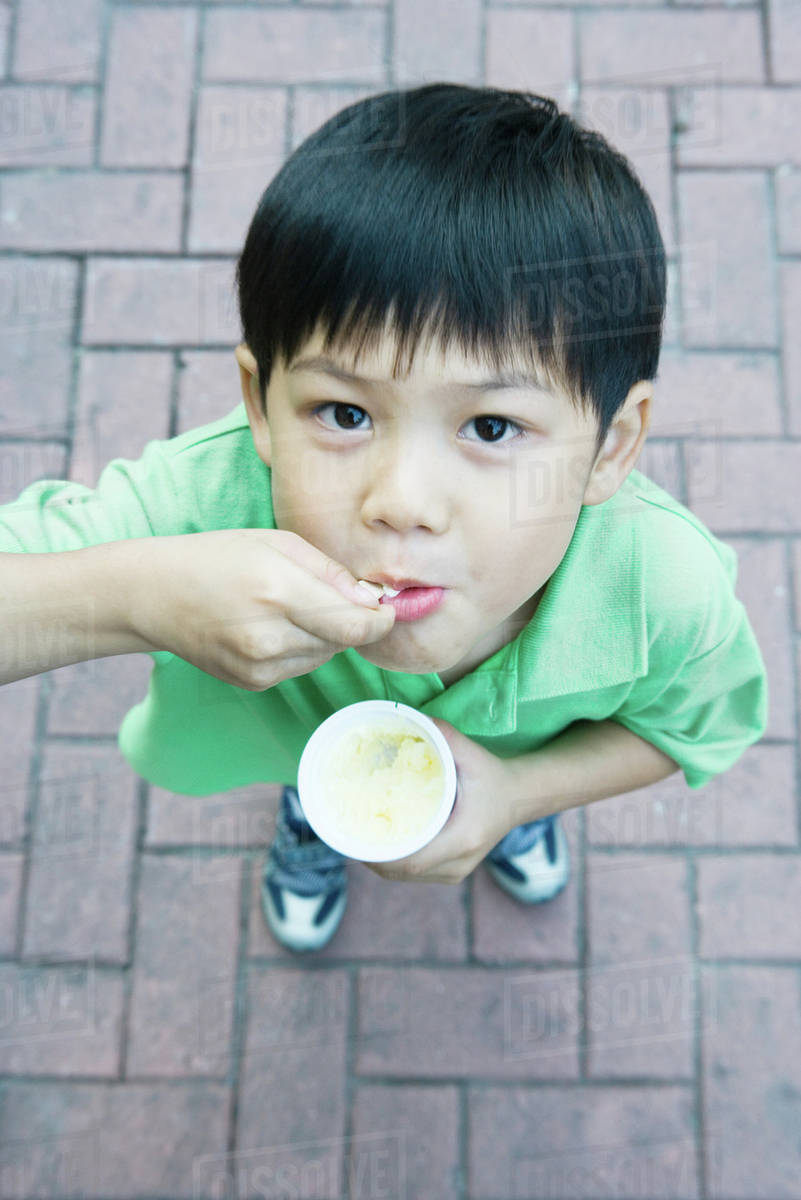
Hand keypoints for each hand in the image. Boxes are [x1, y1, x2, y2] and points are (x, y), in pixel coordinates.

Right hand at [126, 527, 395, 690]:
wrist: (154, 594)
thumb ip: (330, 573)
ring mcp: (258, 666)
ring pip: (324, 656)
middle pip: (343, 641)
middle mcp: (269, 637)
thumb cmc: (217, 557)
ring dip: (323, 635)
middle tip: (329, 597)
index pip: (356, 625)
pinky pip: (299, 667)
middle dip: (350, 621)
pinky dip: (299, 648)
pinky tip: (269, 627)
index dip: (380, 621)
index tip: (386, 609)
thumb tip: (372, 599)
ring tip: (288, 607)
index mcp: (278, 592)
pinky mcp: (251, 683)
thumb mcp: (277, 544)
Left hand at [362, 717, 518, 884]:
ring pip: (406, 877)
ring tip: (357, 838)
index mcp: (463, 837)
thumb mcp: (472, 752)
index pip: (413, 861)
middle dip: (371, 858)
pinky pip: (415, 875)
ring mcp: (457, 871)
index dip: (380, 856)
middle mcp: (459, 862)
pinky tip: (379, 844)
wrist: (520, 797)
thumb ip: (443, 735)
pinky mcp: (453, 872)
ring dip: (380, 862)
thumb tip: (405, 716)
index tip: (355, 838)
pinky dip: (394, 863)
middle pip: (403, 873)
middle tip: (346, 833)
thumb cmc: (493, 775)